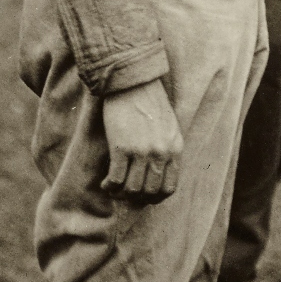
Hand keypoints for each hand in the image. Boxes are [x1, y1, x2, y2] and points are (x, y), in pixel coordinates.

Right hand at [102, 78, 183, 199]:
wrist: (133, 83)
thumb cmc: (149, 102)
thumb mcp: (169, 127)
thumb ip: (167, 148)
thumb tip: (157, 172)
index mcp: (175, 149)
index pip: (169, 187)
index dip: (155, 198)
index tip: (143, 196)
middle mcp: (161, 153)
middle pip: (150, 192)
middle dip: (136, 198)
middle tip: (125, 194)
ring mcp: (142, 152)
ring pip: (132, 189)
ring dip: (120, 194)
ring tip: (113, 189)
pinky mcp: (122, 148)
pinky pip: (116, 179)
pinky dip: (110, 186)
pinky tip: (105, 183)